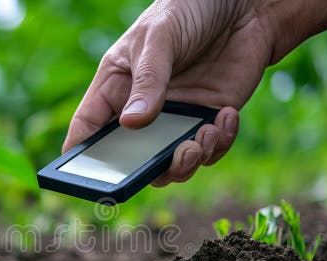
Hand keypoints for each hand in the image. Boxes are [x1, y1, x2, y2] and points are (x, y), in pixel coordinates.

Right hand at [63, 0, 274, 185]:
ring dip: (187, 161)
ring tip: (202, 136)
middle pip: (131, 160)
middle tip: (165, 161)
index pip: (89, 127)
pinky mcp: (210, 118)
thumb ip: (147, 81)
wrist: (245, 3)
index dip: (81, 155)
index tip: (84, 177)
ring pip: (171, 165)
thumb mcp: (159, 38)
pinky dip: (220, 143)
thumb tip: (131, 123)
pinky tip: (226, 116)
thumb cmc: (188, 7)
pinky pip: (211, 149)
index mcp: (117, 86)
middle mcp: (143, 109)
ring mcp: (177, 117)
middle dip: (146, 171)